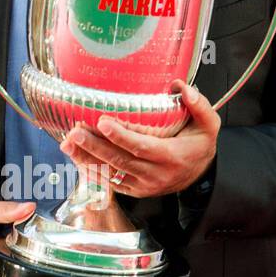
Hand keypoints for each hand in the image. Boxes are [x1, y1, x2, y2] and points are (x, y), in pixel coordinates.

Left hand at [60, 79, 219, 198]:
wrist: (200, 176)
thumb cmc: (199, 145)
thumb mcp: (208, 125)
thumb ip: (198, 105)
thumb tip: (180, 86)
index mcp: (172, 156)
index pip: (142, 147)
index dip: (121, 136)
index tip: (103, 122)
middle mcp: (155, 174)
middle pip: (120, 161)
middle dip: (95, 146)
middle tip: (75, 131)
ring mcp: (143, 185)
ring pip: (111, 173)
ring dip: (87, 158)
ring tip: (67, 143)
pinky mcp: (133, 190)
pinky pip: (109, 182)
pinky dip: (91, 170)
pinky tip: (75, 155)